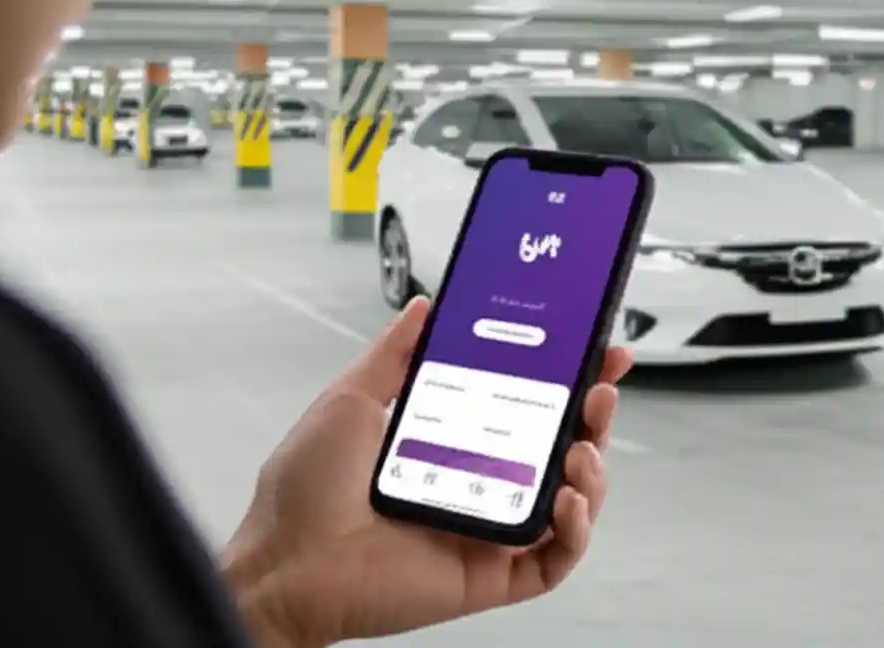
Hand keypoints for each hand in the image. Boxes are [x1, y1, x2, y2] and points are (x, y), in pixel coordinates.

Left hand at [222, 297, 632, 646]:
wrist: (284, 565)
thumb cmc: (303, 491)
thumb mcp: (351, 401)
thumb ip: (394, 355)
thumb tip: (424, 309)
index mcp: (451, 442)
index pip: (525, 406)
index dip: (566, 380)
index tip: (592, 350)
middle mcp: (478, 484)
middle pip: (560, 450)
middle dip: (593, 418)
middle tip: (600, 390)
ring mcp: (488, 529)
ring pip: (571, 504)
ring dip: (592, 472)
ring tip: (581, 448)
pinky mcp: (491, 575)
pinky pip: (553, 560)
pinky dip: (574, 532)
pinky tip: (565, 501)